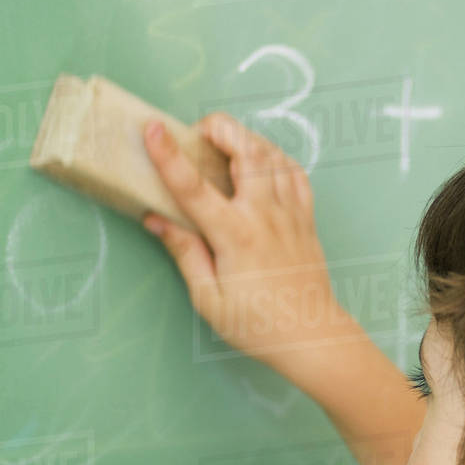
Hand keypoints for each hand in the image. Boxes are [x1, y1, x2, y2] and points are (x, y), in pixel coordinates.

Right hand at [142, 113, 345, 373]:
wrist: (312, 336)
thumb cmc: (258, 325)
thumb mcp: (209, 299)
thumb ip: (185, 253)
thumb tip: (157, 219)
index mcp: (234, 236)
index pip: (193, 186)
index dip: (169, 154)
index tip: (152, 129)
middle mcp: (265, 216)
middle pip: (246, 149)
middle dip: (220, 128)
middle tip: (199, 134)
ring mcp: (291, 213)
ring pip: (272, 154)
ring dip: (246, 139)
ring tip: (226, 147)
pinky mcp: (307, 218)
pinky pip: (295, 172)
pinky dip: (276, 158)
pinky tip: (261, 165)